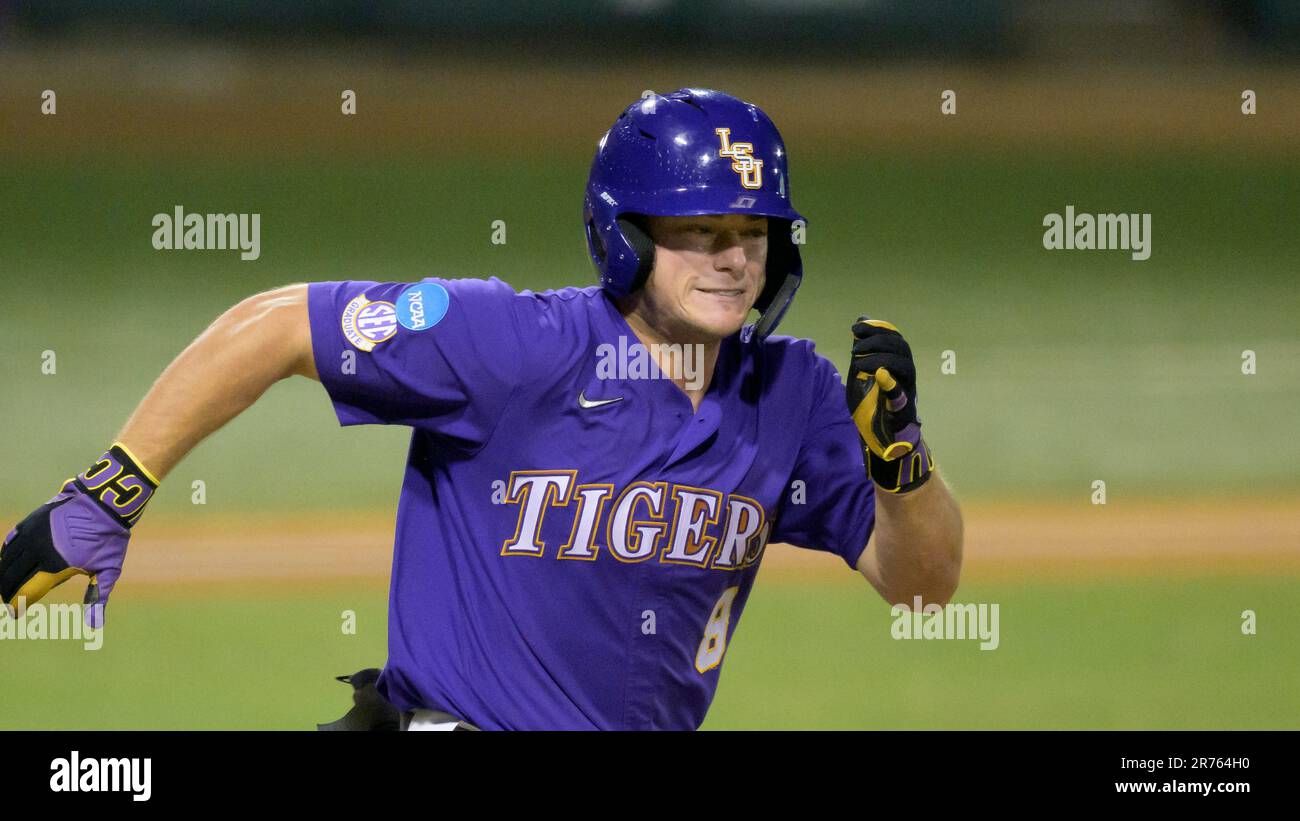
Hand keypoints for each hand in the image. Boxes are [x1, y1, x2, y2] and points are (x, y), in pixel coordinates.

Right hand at [0, 445, 155, 626]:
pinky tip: (7, 562)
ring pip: (8, 559)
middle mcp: (39, 549)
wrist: (106, 502)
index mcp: (56, 565)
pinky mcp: (32, 520)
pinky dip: (7, 554)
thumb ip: (98, 596)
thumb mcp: (109, 569)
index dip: (18, 605)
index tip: (14, 616)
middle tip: (8, 604)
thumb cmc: (110, 538)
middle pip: (13, 577)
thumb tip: (94, 626)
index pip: (28, 591)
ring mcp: (34, 533)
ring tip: (5, 587)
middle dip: (8, 593)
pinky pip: (12, 540)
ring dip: (4, 574)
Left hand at [846, 317, 934, 492]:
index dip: (878, 329)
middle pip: (902, 348)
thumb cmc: (873, 402)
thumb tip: (861, 321)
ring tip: (860, 360)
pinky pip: (901, 393)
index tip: (858, 327)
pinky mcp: (902, 408)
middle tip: (857, 346)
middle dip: (878, 341)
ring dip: (881, 358)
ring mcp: (906, 390)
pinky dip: (891, 383)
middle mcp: (906, 374)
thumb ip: (863, 350)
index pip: (894, 338)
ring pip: (905, 366)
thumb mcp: (862, 372)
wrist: (882, 436)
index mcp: (897, 363)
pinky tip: (879, 374)